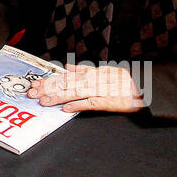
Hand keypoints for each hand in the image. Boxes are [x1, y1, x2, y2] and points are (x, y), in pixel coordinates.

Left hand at [27, 62, 144, 112]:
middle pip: (66, 84)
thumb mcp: (103, 71)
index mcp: (91, 73)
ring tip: (44, 101)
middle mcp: (93, 80)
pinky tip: (67, 109)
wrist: (144, 88)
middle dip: (48, 88)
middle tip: (32, 93)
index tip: (36, 84)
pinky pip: (91, 104)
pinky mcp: (109, 101)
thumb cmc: (124, 81)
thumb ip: (83, 70)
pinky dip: (79, 105)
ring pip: (75, 93)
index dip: (49, 80)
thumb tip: (67, 67)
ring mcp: (100, 91)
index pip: (65, 76)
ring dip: (58, 97)